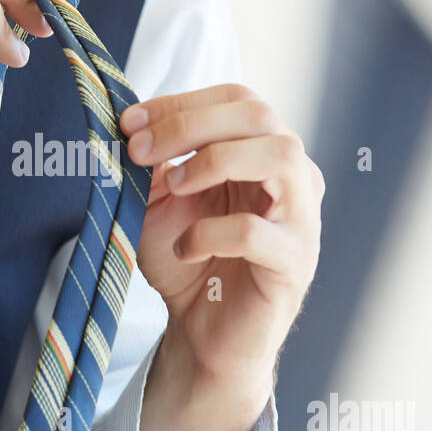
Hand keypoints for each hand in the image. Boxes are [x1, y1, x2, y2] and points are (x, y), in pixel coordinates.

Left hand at [120, 84, 323, 402]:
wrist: (201, 331)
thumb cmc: (188, 260)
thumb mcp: (159, 200)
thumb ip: (154, 161)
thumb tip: (131, 123)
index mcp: (262, 151)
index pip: (236, 99)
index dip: (181, 102)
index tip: (129, 122)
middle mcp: (292, 175)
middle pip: (259, 115)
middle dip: (190, 124)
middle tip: (140, 150)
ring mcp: (301, 217)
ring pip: (280, 156)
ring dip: (215, 161)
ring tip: (173, 187)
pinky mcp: (295, 262)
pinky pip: (257, 231)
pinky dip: (210, 233)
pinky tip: (186, 248)